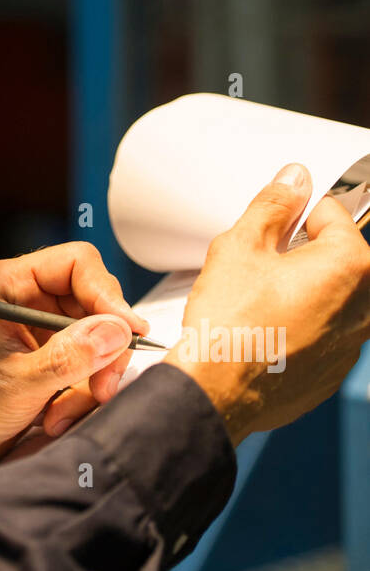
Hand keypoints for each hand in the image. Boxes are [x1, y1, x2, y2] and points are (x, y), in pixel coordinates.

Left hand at [0, 242, 150, 490]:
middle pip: (94, 302)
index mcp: (8, 284)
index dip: (107, 294)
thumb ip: (67, 356)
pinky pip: (87, 363)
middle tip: (102, 388)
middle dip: (102, 350)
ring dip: (90, 381)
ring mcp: (40, 326)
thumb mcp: (17, 384)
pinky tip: (57, 416)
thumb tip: (115, 330)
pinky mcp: (49, 353)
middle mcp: (27, 298)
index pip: (76, 264)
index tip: (128, 331)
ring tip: (62, 414)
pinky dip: (81, 392)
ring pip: (96, 338)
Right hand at [164, 162, 369, 447]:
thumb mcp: (242, 245)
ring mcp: (352, 343)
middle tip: (260, 268)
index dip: (294, 217)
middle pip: (336, 256)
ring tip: (260, 303)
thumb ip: (275, 204)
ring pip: (330, 296)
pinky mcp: (334, 371)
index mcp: (351, 264)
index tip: (271, 232)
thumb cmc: (230, 322)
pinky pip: (323, 333)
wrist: (216, 392)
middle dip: (302, 254)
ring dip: (303, 291)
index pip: (331, 213)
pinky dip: (300, 327)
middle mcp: (366, 305)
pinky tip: (266, 332)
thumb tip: (295, 178)